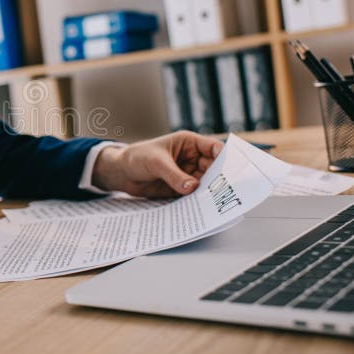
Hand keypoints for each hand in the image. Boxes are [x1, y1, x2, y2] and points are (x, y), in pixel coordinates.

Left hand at [92, 131, 223, 197]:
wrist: (121, 173)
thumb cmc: (136, 157)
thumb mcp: (156, 163)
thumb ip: (174, 175)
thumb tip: (193, 187)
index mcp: (188, 143)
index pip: (213, 148)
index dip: (225, 157)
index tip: (232, 169)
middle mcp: (191, 158)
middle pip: (214, 168)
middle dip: (221, 178)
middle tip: (227, 191)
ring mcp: (187, 174)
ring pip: (206, 183)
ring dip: (210, 192)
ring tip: (217, 203)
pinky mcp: (181, 188)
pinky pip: (194, 195)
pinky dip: (198, 201)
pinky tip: (203, 209)